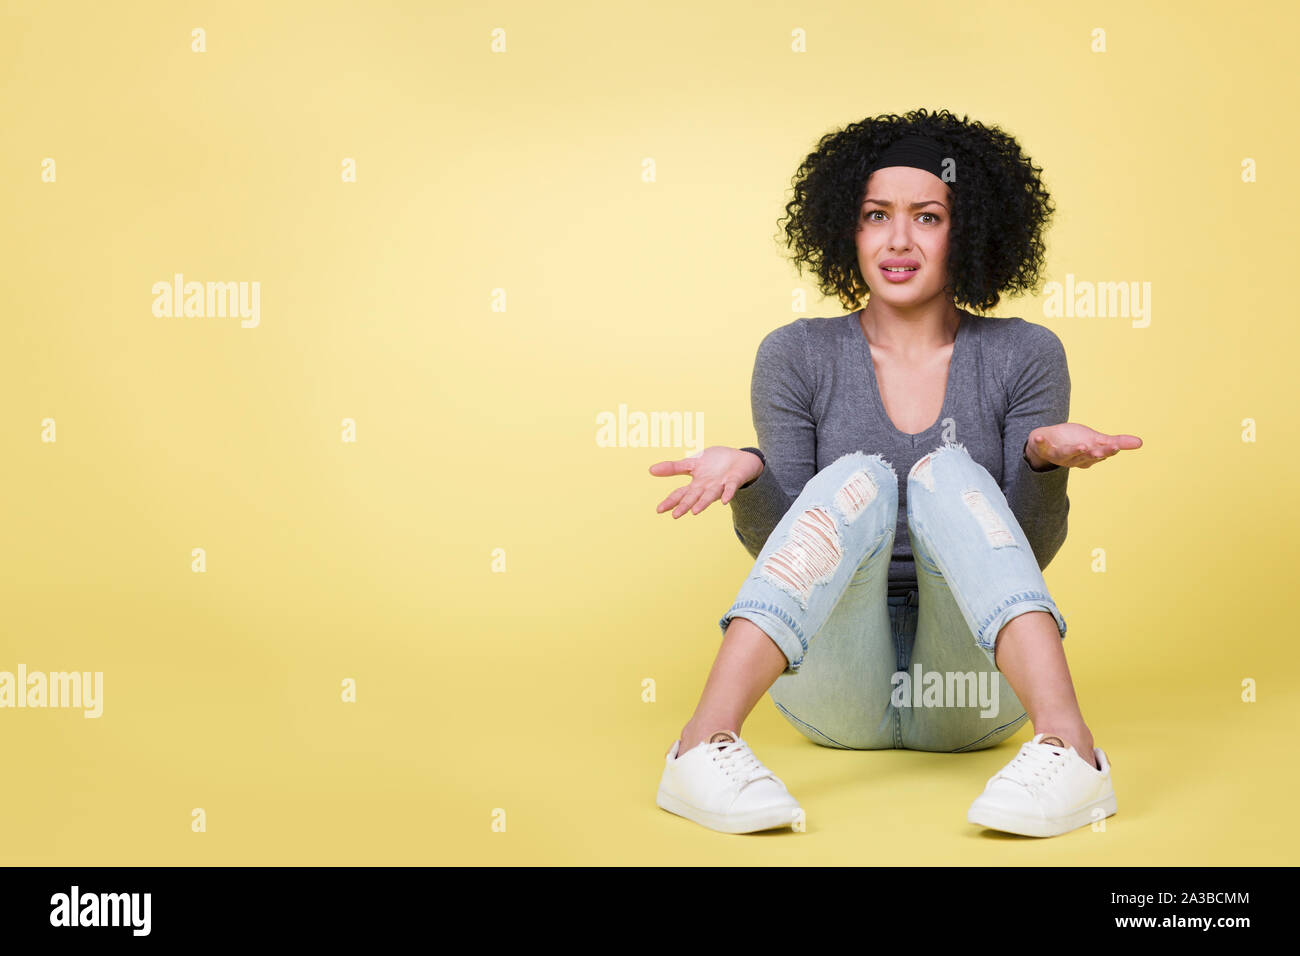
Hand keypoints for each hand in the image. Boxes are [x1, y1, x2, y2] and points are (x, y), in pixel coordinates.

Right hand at [649, 446, 762, 517]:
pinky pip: (730, 488)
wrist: (741, 459)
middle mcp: (707, 487)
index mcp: (696, 484)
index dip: (670, 501)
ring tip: (694, 511)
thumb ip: (673, 467)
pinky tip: (724, 500)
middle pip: (693, 497)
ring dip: (703, 503)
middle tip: (675, 515)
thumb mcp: (692, 462)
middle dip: (684, 505)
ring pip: (710, 495)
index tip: (659, 510)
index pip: (681, 493)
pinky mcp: (733, 480)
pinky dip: (727, 494)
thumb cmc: (716, 463)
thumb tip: (650, 470)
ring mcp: (720, 485)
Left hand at [1027, 423, 1142, 469]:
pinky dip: (1039, 441)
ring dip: (1073, 450)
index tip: (1115, 446)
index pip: (1101, 453)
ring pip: (1067, 454)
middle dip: (1093, 453)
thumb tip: (1141, 442)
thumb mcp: (1097, 440)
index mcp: (1089, 455)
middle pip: (1086, 455)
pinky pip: (1040, 445)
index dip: (1108, 450)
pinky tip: (1037, 437)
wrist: (1050, 443)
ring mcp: (1058, 454)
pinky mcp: (1044, 447)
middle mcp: (1075, 458)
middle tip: (1100, 450)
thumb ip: (1117, 442)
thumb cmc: (1076, 441)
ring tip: (1080, 445)